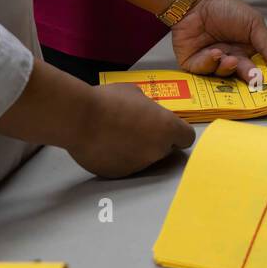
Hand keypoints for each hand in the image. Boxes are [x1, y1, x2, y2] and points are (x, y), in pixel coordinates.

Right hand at [69, 84, 194, 178]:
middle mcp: (158, 151)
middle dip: (156, 141)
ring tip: (116, 135)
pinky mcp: (120, 175)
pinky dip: (119, 159)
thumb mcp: (134, 92)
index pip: (187, 138)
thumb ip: (148, 106)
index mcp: (167, 128)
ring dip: (137, 150)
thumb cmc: (109, 101)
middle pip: (166, 149)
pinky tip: (105, 146)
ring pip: (145, 159)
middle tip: (137, 129)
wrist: (79, 118)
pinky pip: (126, 166)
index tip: (167, 129)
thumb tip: (146, 111)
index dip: (177, 133)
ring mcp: (139, 165)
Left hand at [171, 0, 266, 79]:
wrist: (196, 2)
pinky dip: (210, 64)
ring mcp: (211, 63)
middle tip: (254, 77)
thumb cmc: (226, 9)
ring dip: (227, 68)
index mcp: (246, 50)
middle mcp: (230, 58)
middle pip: (240, 75)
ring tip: (230, 58)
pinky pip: (203, 71)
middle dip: (247, 76)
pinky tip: (214, 53)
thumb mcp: (253, 24)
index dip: (264, 73)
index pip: (258, 67)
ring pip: (222, 75)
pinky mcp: (193, 64)